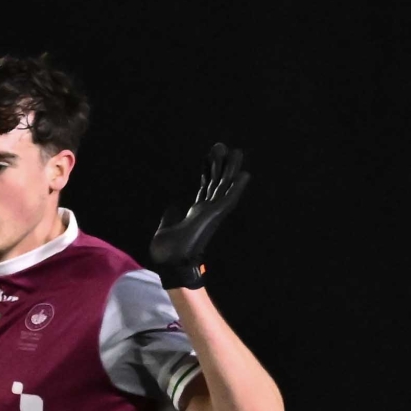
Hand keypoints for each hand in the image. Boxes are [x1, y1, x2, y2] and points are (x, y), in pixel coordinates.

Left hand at [150, 144, 250, 289]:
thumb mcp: (166, 227)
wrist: (170, 264)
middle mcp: (206, 211)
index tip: (209, 157)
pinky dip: (237, 187)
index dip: (207, 172)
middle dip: (218, 165)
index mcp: (195, 213)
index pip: (204, 188)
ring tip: (237, 152)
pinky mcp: (215, 216)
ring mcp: (212, 213)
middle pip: (215, 183)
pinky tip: (244, 174)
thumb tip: (172, 205)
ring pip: (224, 186)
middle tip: (221, 146)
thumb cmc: (167, 251)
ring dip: (230, 170)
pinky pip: (228, 199)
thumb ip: (171, 215)